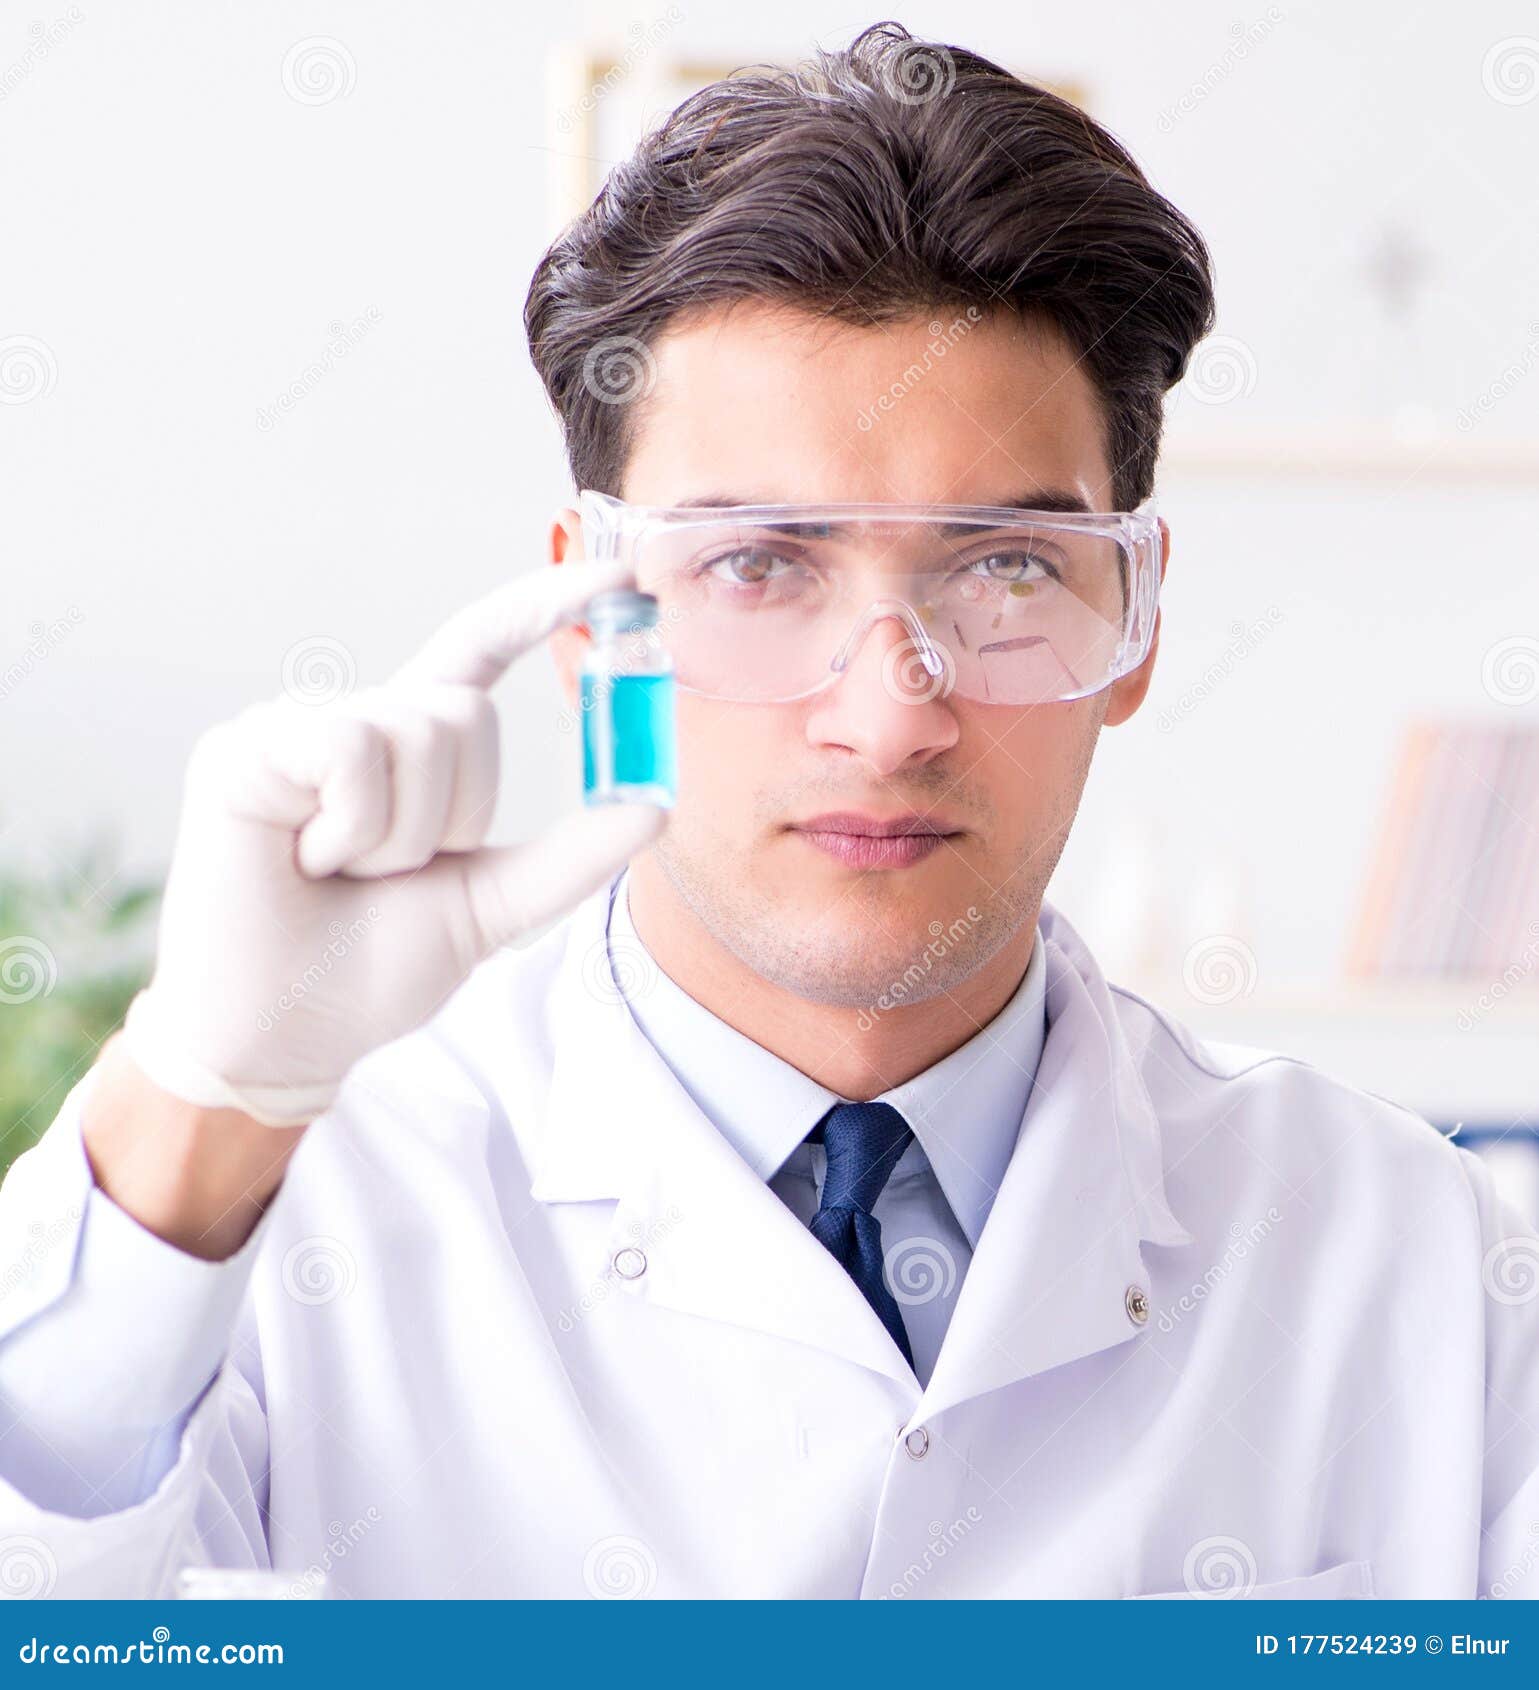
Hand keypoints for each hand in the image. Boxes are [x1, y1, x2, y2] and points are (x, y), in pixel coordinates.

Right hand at [121, 557, 666, 1126]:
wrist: (289, 1035)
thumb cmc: (372, 967)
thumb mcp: (492, 905)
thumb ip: (570, 856)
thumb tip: (655, 806)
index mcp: (414, 748)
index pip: (483, 648)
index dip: (545, 605)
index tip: (617, 577)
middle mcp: (360, 722)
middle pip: (466, 713)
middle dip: (455, 816)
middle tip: (393, 875)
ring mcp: (300, 729)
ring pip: (415, 731)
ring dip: (402, 835)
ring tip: (344, 874)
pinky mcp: (247, 748)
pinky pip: (350, 749)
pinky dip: (353, 826)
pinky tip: (307, 861)